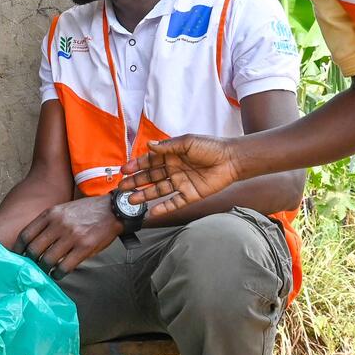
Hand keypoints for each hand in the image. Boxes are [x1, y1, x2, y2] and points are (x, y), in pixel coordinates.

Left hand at [17, 196, 121, 276]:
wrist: (112, 210)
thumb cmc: (86, 211)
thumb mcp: (63, 209)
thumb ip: (49, 223)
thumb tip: (33, 244)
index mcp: (51, 214)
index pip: (26, 234)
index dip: (18, 249)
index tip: (18, 256)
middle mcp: (59, 224)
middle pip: (34, 250)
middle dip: (31, 262)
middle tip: (32, 267)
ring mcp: (72, 236)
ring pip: (48, 260)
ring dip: (44, 270)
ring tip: (46, 272)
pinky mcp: (84, 247)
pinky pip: (64, 267)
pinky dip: (58, 274)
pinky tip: (58, 274)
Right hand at [121, 134, 242, 215]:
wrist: (231, 159)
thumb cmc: (210, 147)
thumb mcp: (186, 142)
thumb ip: (167, 146)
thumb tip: (148, 146)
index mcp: (172, 155)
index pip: (150, 161)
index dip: (137, 165)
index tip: (124, 170)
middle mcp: (174, 169)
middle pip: (151, 177)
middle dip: (136, 182)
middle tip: (122, 188)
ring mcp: (181, 183)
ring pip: (159, 191)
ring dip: (145, 195)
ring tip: (131, 200)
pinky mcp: (190, 195)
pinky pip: (174, 203)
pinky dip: (163, 208)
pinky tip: (152, 212)